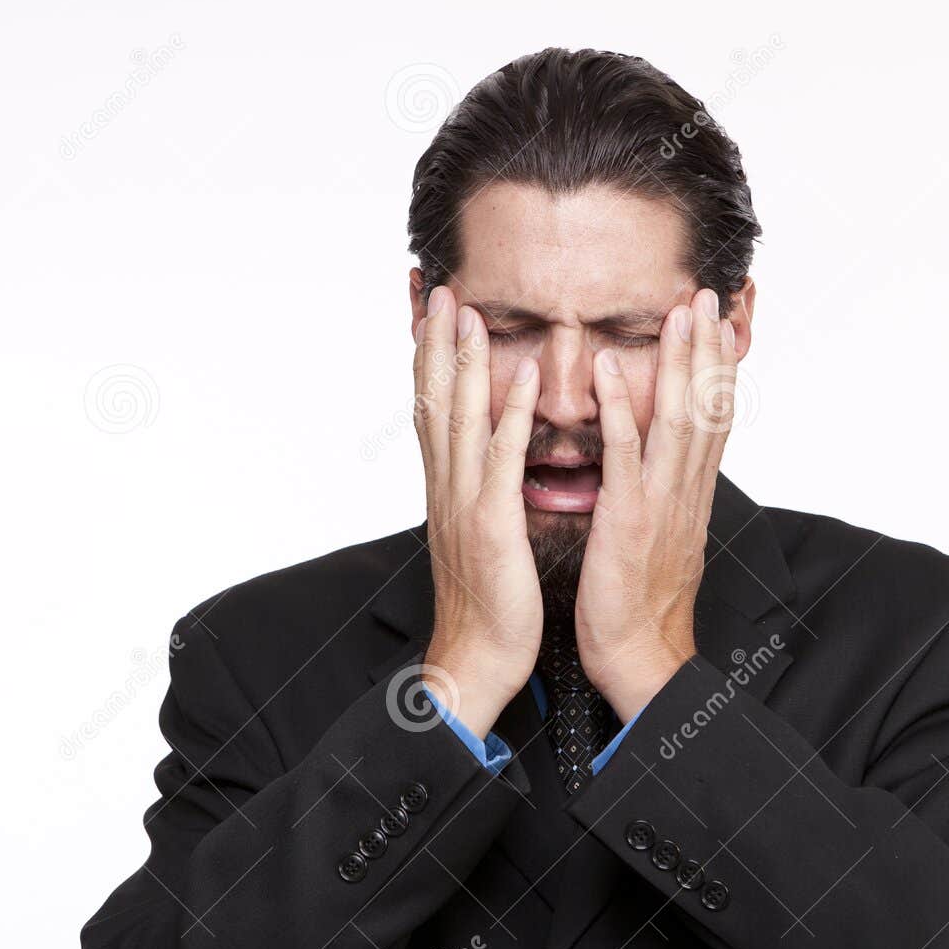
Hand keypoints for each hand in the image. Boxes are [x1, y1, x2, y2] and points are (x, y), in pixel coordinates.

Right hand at [413, 286, 542, 735]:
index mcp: (449, 490)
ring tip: (465, 310)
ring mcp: (466, 503)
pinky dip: (508, 414)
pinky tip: (520, 377)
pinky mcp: (492, 524)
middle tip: (435, 289)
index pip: (433, 411)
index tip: (430, 315)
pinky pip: (501, 459)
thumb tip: (486, 467)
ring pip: (458, 418)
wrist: (477, 660)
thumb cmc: (489, 606)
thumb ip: (482, 495)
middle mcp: (448, 488)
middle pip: (433, 401)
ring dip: (460, 361)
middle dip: (433, 343)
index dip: (428, 360)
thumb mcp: (480, 538)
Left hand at [575, 288, 736, 722]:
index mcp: (690, 494)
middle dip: (709, 348)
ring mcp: (661, 501)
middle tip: (711, 295)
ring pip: (680, 418)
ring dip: (681, 361)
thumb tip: (665, 468)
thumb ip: (664, 495)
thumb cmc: (639, 603)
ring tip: (680, 311)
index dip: (720, 369)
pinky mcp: (629, 518)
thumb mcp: (660, 538)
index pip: (713, 418)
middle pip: (708, 406)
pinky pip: (625, 453)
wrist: (639, 656)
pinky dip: (620, 407)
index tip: (721, 324)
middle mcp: (685, 490)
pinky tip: (610, 368)